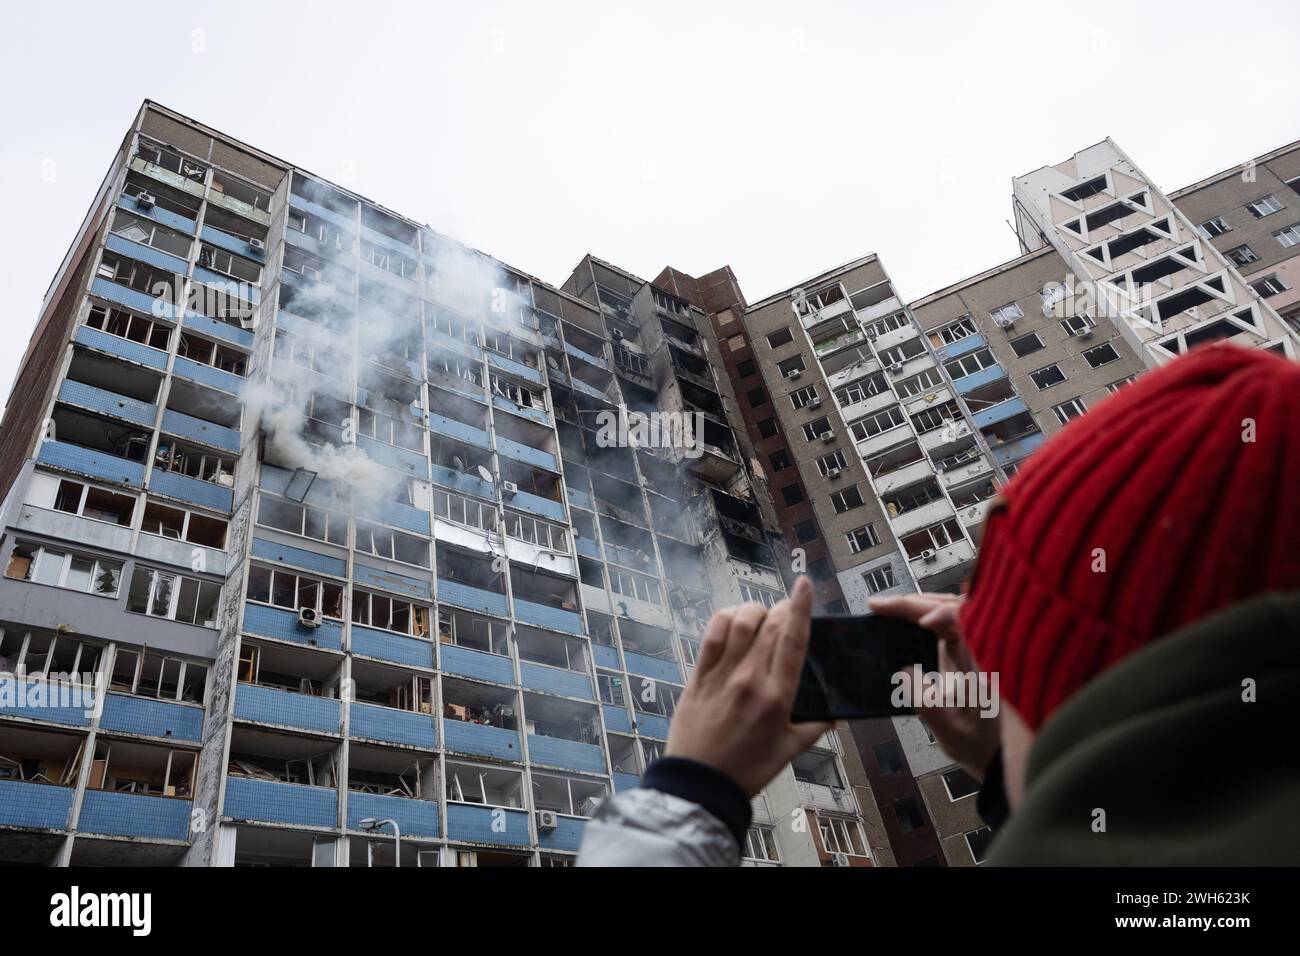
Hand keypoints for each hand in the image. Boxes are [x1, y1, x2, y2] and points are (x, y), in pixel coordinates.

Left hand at [667, 577, 831, 795]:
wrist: (700, 784)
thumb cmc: (746, 770)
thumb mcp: (788, 751)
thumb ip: (815, 727)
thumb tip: (836, 714)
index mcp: (778, 697)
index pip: (794, 640)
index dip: (801, 607)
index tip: (805, 584)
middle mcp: (750, 679)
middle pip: (771, 626)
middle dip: (783, 608)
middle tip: (788, 609)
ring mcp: (722, 675)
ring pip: (740, 622)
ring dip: (755, 610)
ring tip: (762, 615)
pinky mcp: (699, 676)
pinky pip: (712, 635)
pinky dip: (724, 618)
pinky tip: (732, 620)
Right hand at [868, 593, 998, 777]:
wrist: (994, 751)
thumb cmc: (977, 741)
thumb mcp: (949, 729)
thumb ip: (926, 701)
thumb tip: (904, 670)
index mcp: (979, 664)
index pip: (965, 623)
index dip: (942, 614)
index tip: (920, 622)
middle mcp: (976, 648)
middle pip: (949, 607)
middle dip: (913, 602)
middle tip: (878, 606)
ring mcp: (970, 646)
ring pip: (946, 609)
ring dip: (915, 605)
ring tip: (885, 607)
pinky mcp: (962, 650)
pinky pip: (943, 621)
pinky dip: (921, 613)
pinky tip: (903, 616)